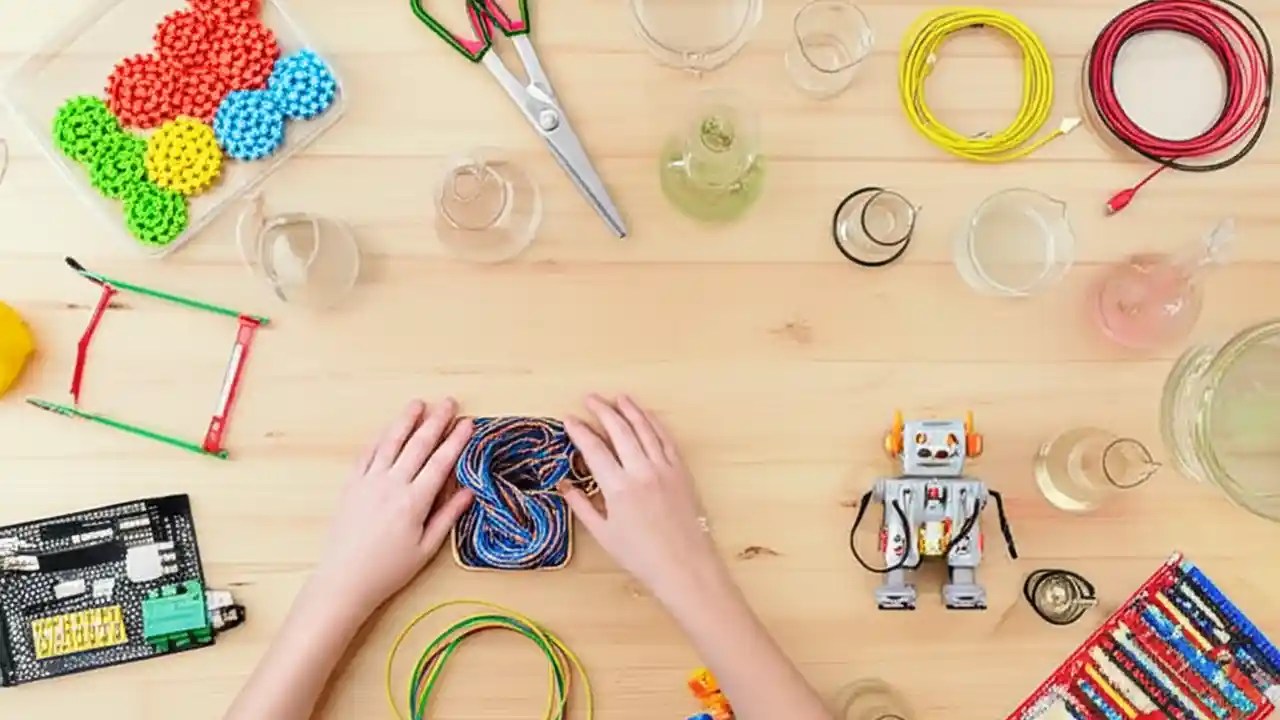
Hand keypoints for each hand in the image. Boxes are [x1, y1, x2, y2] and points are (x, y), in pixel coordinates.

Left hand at [311, 399, 473, 616]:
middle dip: (436, 421)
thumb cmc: (389, 570)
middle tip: (448, 403)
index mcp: (414, 502)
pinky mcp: (352, 485)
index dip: (456, 440)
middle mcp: (391, 485)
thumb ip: (447, 516)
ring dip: (406, 421)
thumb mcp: (426, 549)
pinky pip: (368, 454)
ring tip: (418, 404)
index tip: (468, 423)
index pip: (440, 462)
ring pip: (390, 443)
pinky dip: (381, 438)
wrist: (344, 580)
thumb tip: (468, 491)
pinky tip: (388, 430)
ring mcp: (368, 482)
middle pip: (418, 445)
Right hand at [560, 395, 723, 600]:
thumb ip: (582, 505)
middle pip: (619, 430)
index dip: (579, 431)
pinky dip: (654, 424)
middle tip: (590, 399)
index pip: (593, 448)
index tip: (569, 419)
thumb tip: (563, 485)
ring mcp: (663, 469)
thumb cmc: (641, 555)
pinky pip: (665, 439)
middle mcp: (641, 471)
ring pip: (645, 429)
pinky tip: (646, 416)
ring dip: (630, 410)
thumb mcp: (603, 533)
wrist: (683, 565)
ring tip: (618, 397)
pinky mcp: (680, 471)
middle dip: (602, 410)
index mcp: (617, 487)